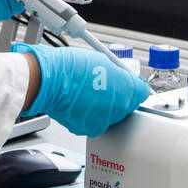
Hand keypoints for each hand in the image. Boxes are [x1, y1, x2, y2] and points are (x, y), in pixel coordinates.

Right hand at [10, 43, 149, 136]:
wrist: (47, 81)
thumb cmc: (70, 67)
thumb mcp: (102, 60)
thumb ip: (118, 73)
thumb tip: (122, 77)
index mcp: (126, 91)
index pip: (141, 92)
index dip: (131, 85)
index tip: (125, 83)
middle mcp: (117, 110)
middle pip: (125, 105)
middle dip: (116, 96)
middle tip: (101, 84)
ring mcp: (101, 121)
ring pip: (108, 114)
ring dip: (101, 105)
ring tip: (85, 91)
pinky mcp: (85, 128)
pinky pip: (92, 120)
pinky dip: (87, 112)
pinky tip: (77, 100)